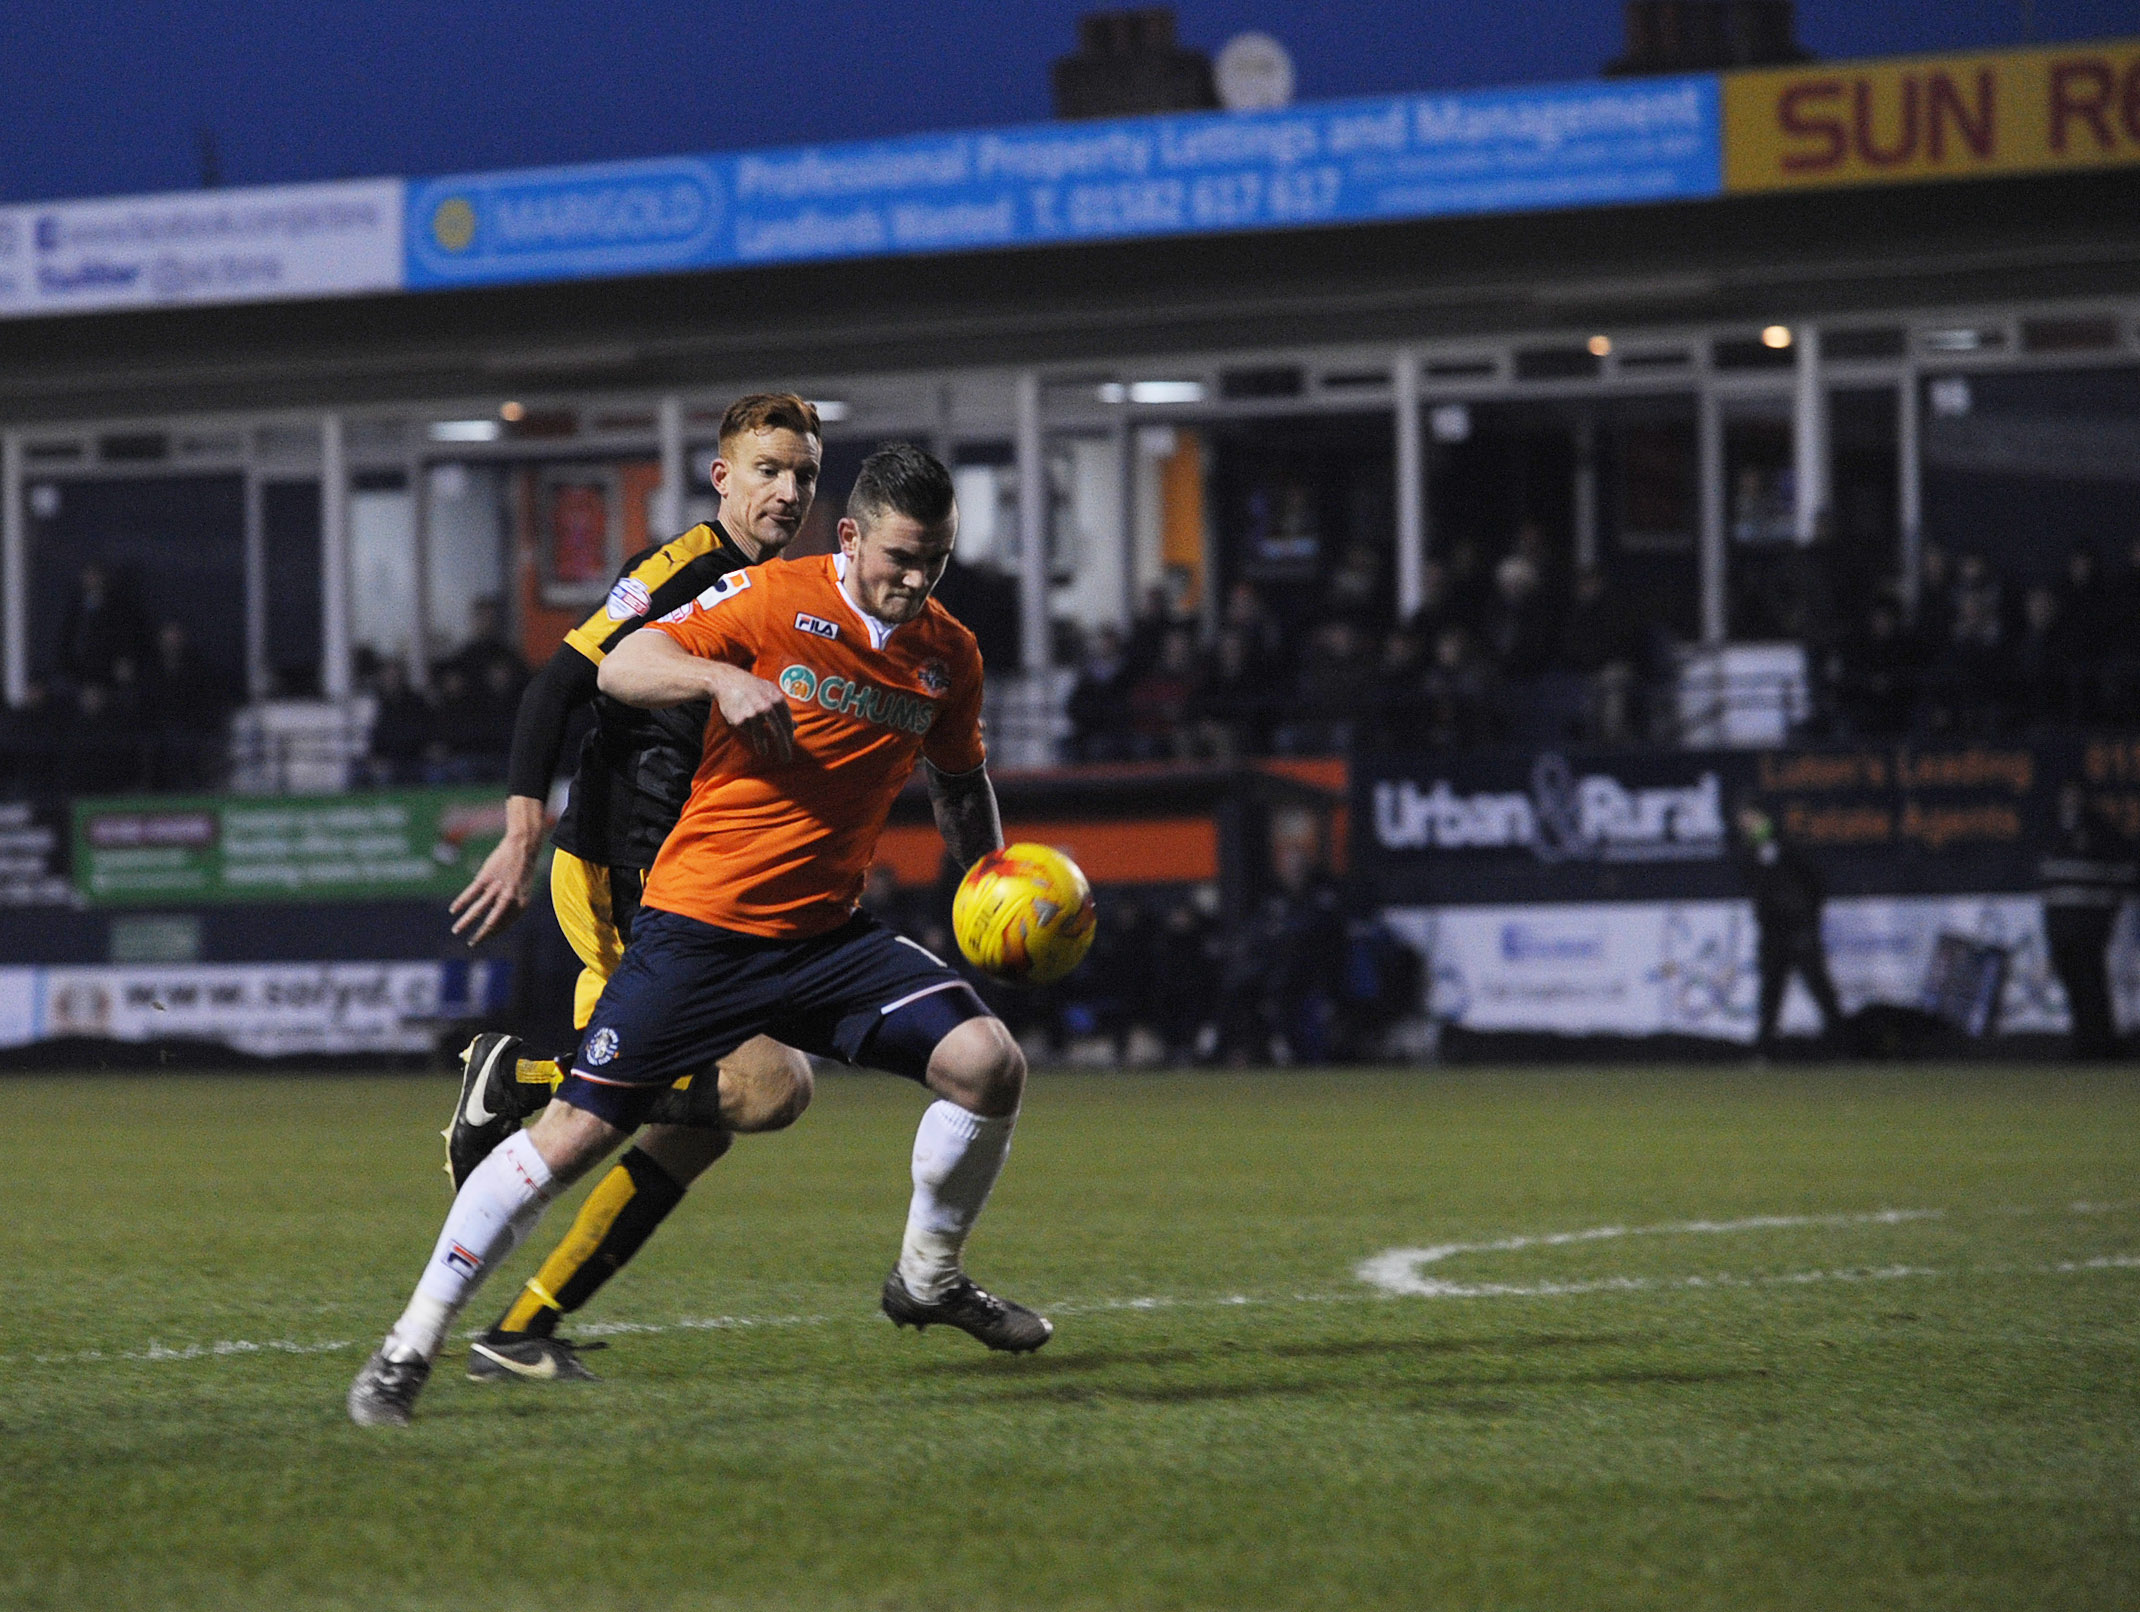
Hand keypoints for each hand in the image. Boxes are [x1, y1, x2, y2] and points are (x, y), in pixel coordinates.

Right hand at [449, 796, 547, 944]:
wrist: (523, 846)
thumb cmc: (522, 869)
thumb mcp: (523, 889)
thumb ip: (512, 903)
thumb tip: (498, 916)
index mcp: (521, 903)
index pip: (505, 924)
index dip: (494, 932)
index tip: (484, 937)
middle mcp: (510, 897)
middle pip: (492, 921)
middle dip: (481, 934)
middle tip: (471, 943)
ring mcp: (497, 887)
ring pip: (478, 909)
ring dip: (466, 921)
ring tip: (456, 930)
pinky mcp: (486, 877)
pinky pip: (471, 893)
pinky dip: (461, 902)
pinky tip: (454, 910)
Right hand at [710, 664, 795, 761]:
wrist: (728, 682)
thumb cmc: (753, 688)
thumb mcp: (771, 693)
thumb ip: (783, 709)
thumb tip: (796, 727)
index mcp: (777, 699)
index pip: (787, 723)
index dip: (789, 736)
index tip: (790, 744)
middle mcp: (766, 707)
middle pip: (779, 732)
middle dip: (784, 748)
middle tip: (787, 759)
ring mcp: (752, 714)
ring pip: (761, 736)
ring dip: (763, 747)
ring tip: (764, 753)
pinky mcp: (739, 720)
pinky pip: (747, 731)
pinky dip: (747, 731)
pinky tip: (743, 721)